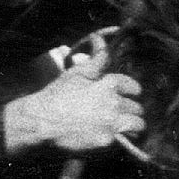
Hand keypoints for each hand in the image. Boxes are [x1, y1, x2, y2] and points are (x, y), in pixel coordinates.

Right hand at [1, 49, 143, 156]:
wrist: (40, 122)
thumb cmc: (56, 96)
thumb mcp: (76, 74)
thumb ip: (96, 58)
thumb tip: (100, 37)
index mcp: (109, 85)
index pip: (133, 87)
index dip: (131, 91)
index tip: (128, 95)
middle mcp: (114, 103)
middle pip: (137, 107)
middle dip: (130, 110)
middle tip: (120, 114)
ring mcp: (112, 123)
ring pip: (138, 125)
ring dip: (134, 126)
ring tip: (125, 129)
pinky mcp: (107, 142)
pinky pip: (126, 142)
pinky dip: (123, 141)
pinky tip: (116, 140)